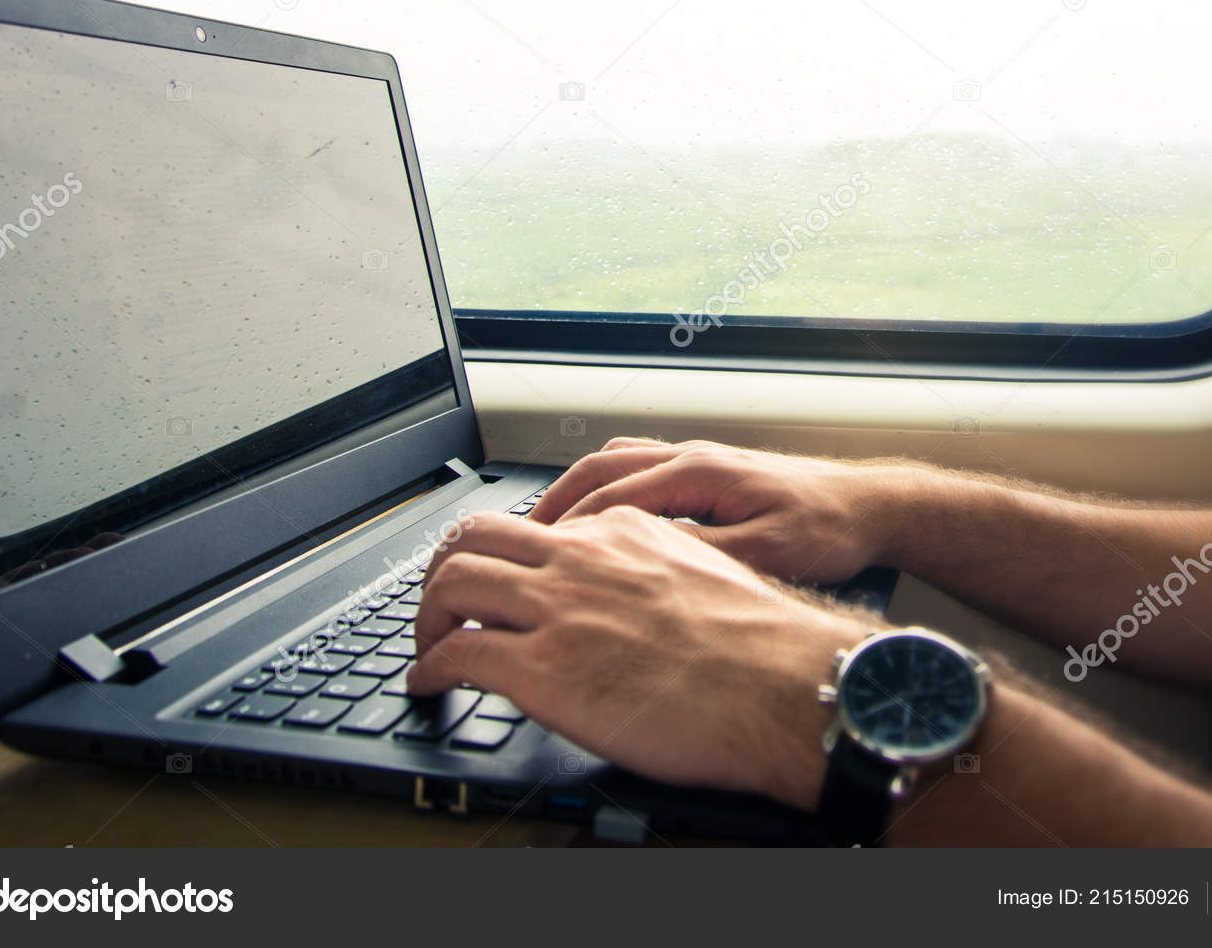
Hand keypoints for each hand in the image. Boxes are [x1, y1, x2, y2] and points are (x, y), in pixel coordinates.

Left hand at [406, 506, 877, 810]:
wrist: (784, 688)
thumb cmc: (764, 648)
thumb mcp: (708, 575)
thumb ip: (656, 569)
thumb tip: (632, 593)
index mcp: (623, 531)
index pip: (537, 524)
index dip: (502, 551)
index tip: (495, 575)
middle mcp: (582, 558)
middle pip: (475, 536)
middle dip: (444, 570)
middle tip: (440, 602)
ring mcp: (558, 609)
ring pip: (452, 583)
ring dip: (427, 615)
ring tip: (427, 641)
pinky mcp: (543, 669)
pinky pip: (457, 655)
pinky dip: (429, 667)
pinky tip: (430, 683)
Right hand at [530, 438, 922, 586]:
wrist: (870, 508)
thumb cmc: (827, 529)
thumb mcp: (765, 554)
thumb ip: (703, 555)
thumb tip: (643, 563)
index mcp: (699, 473)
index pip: (610, 498)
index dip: (565, 529)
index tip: (532, 557)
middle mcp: (691, 458)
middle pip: (599, 469)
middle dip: (552, 503)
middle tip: (517, 542)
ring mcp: (698, 462)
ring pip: (615, 464)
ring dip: (575, 493)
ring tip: (543, 532)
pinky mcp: (707, 474)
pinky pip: (638, 471)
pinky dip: (604, 492)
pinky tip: (597, 521)